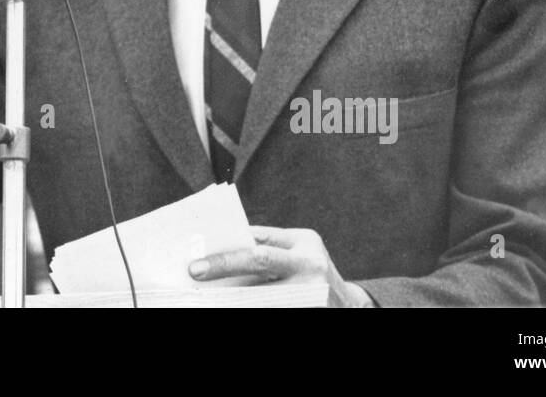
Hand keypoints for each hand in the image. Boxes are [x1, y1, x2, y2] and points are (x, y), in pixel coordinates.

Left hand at [189, 226, 373, 307]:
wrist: (350, 307)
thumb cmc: (313, 276)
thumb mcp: (300, 254)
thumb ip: (270, 250)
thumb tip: (221, 250)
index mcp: (305, 242)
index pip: (259, 238)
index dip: (228, 246)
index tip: (199, 255)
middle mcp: (310, 264)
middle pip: (258, 258)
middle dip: (224, 263)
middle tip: (195, 270)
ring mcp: (311, 291)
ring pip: (261, 292)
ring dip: (231, 295)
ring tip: (208, 298)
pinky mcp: (310, 309)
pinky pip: (272, 307)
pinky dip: (248, 306)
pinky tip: (230, 306)